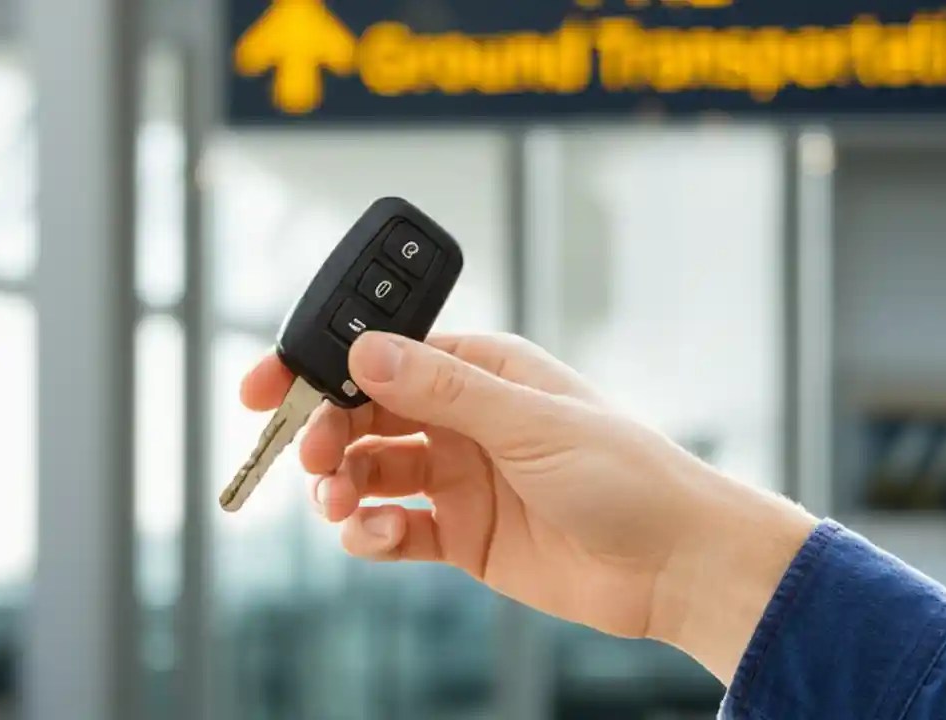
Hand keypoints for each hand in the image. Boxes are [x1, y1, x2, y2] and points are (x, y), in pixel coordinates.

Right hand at [240, 332, 815, 682]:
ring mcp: (462, 478)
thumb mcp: (532, 422)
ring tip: (340, 505)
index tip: (271, 385)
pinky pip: (395, 529)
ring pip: (371, 473)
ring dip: (341, 486)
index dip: (324, 366)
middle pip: (365, 416)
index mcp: (484, 372)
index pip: (386, 356)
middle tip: (312, 457)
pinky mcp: (463, 536)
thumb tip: (366, 351)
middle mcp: (466, 420)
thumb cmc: (627, 474)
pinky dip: (373, 533)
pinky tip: (378, 536)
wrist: (674, 563)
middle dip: (326, 433)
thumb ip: (444, 391)